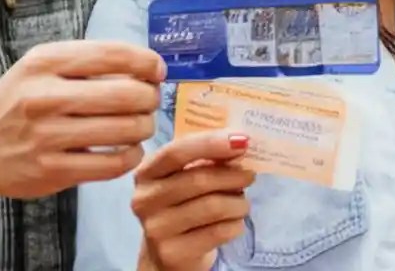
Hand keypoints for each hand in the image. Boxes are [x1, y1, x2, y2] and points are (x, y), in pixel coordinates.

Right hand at [0, 40, 165, 197]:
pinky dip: (132, 155)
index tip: (157, 71)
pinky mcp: (51, 171)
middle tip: (148, 102)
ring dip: (145, 127)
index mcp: (45, 63)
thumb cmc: (22, 100)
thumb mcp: (45, 66)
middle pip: (128, 94)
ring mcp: (46, 137)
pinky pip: (114, 164)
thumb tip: (150, 68)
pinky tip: (128, 149)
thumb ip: (93, 61)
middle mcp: (44, 98)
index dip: (148, 62)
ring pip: (127, 130)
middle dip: (151, 98)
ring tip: (139, 125)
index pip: (114, 55)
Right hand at [132, 130, 255, 270]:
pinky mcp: (172, 253)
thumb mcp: (189, 175)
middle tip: (250, 176)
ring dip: (239, 202)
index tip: (243, 140)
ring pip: (213, 206)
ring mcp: (155, 228)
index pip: (177, 152)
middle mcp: (144, 200)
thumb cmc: (185, 204)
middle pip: (199, 179)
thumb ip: (208, 158)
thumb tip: (239, 144)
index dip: (211, 143)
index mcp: (147, 172)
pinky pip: (219, 231)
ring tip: (242, 203)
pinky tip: (233, 223)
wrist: (170, 251)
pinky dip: (236, 224)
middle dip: (233, 175)